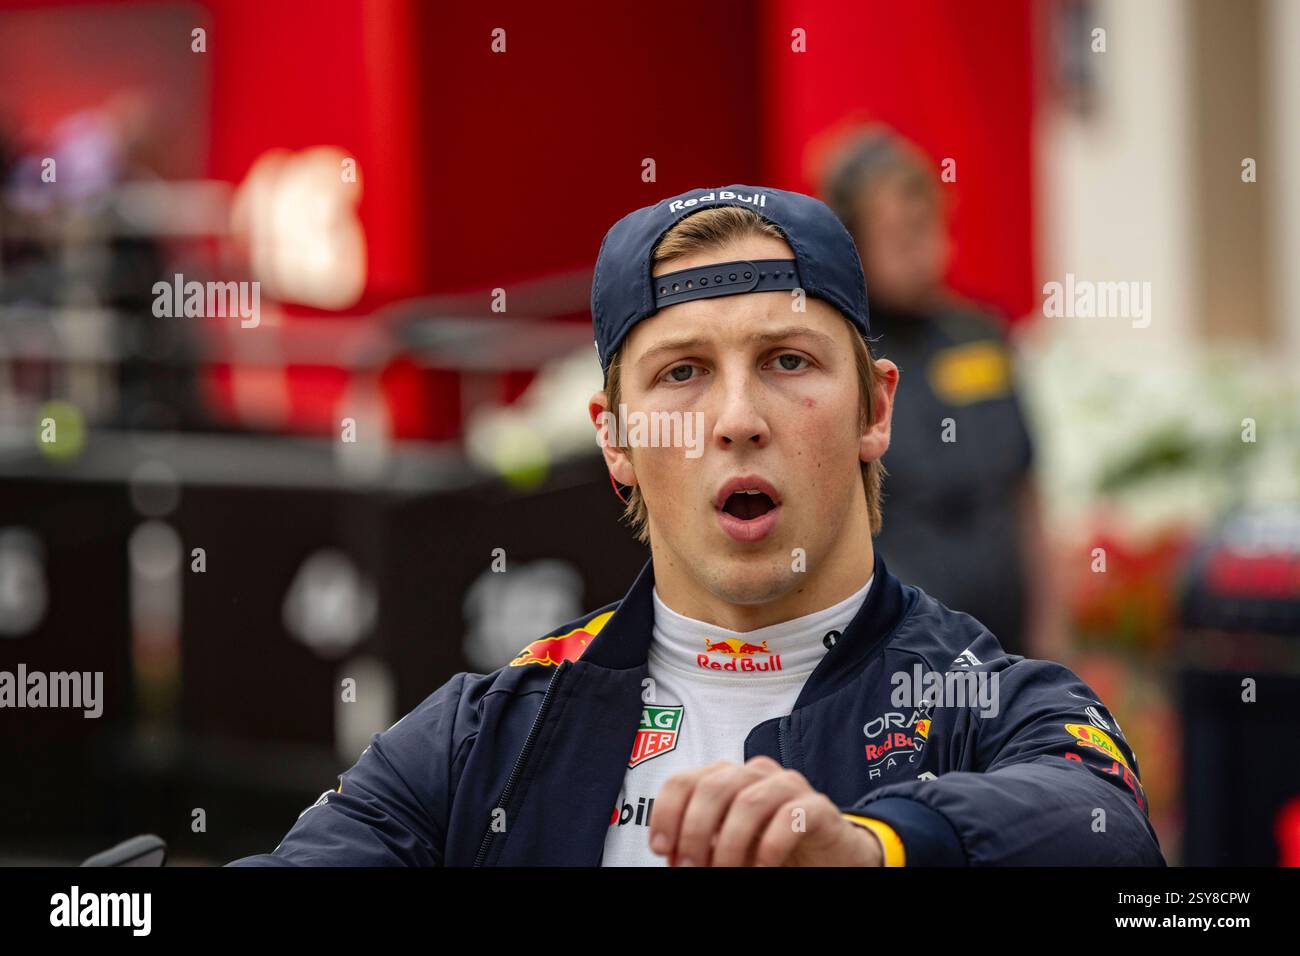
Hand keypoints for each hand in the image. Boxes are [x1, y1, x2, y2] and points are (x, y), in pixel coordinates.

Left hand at [647, 756, 883, 866]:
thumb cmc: (770, 844)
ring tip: (726, 873)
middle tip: (691, 868)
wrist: (828, 853)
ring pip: (748, 802)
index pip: (684, 781)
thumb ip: (700, 842)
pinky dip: (769, 847)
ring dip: (730, 845)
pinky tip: (762, 868)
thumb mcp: (727, 842)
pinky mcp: (817, 806)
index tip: (661, 849)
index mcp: (726, 777)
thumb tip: (672, 856)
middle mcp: (754, 773)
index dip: (666, 813)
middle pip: (713, 787)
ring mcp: (787, 785)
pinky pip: (789, 818)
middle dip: (695, 832)